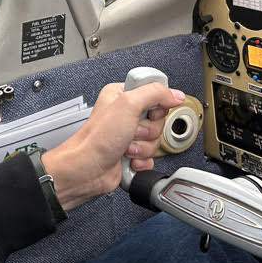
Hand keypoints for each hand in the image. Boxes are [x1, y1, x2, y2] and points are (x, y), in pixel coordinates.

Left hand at [40, 81, 184, 210]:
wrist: (86, 170)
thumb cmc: (96, 138)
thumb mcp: (128, 104)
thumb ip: (155, 93)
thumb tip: (175, 94)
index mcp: (122, 95)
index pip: (155, 92)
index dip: (156, 105)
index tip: (148, 112)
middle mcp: (125, 113)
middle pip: (158, 119)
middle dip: (147, 130)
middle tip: (132, 132)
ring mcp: (128, 134)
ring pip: (155, 139)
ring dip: (142, 147)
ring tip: (126, 147)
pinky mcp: (131, 153)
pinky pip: (151, 156)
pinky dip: (142, 160)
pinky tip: (128, 159)